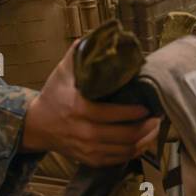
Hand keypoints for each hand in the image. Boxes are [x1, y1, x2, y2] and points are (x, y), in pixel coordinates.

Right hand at [21, 42, 159, 165]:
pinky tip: (142, 142)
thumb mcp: (61, 73)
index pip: (112, 115)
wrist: (37, 126)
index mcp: (78, 109)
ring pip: (124, 151)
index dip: (134, 112)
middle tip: (158, 117)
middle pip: (124, 136)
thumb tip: (97, 36)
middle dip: (146, 128)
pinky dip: (133, 152)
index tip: (147, 106)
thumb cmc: (53, 96)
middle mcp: (83, 132)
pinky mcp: (89, 159)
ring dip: (144, 141)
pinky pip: (117, 160)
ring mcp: (87, 149)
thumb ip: (78, 54)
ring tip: (154, 129)